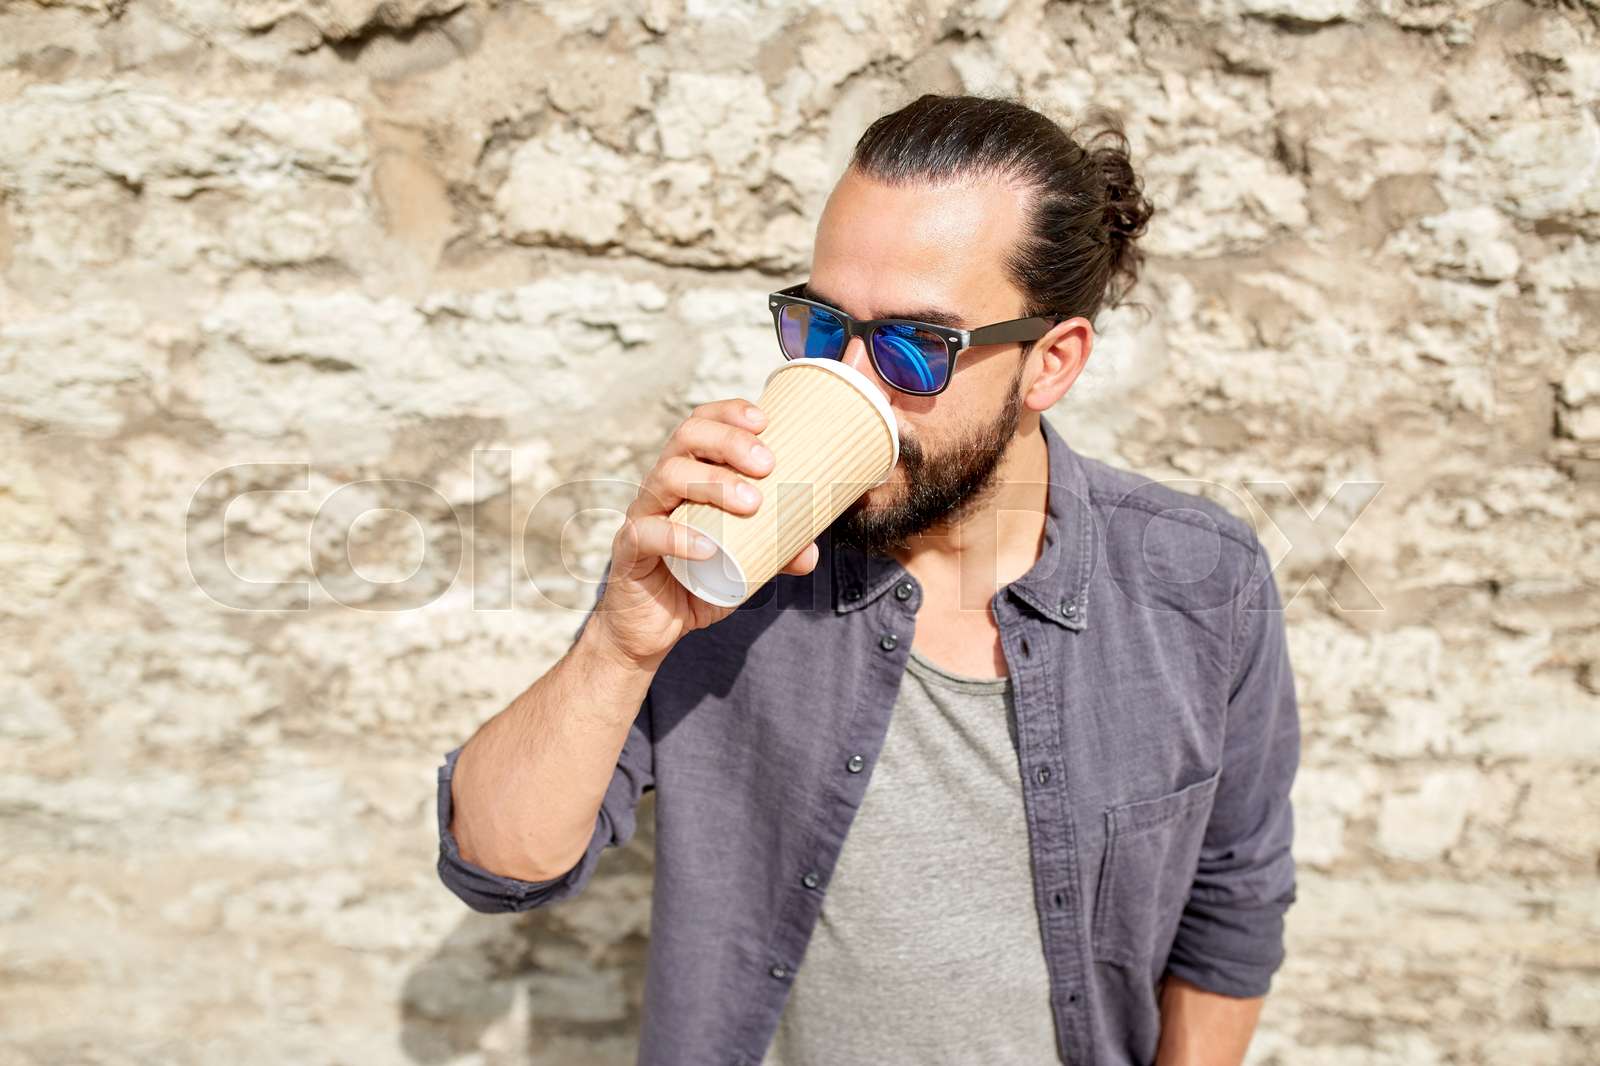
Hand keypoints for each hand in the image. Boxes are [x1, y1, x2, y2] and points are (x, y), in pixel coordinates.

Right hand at [587, 399, 817, 668]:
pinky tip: (708, 547)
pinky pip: (648, 533)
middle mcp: (661, 487)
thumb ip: (774, 553)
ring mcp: (642, 515)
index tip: (764, 420)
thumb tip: (810, 550)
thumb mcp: (741, 564)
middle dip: (729, 441)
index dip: (728, 414)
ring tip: (751, 502)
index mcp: (687, 477)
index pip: (700, 425)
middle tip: (768, 464)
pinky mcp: (630, 551)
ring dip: (712, 483)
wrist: (649, 629)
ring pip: (667, 477)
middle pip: (685, 439)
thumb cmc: (694, 582)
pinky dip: (679, 536)